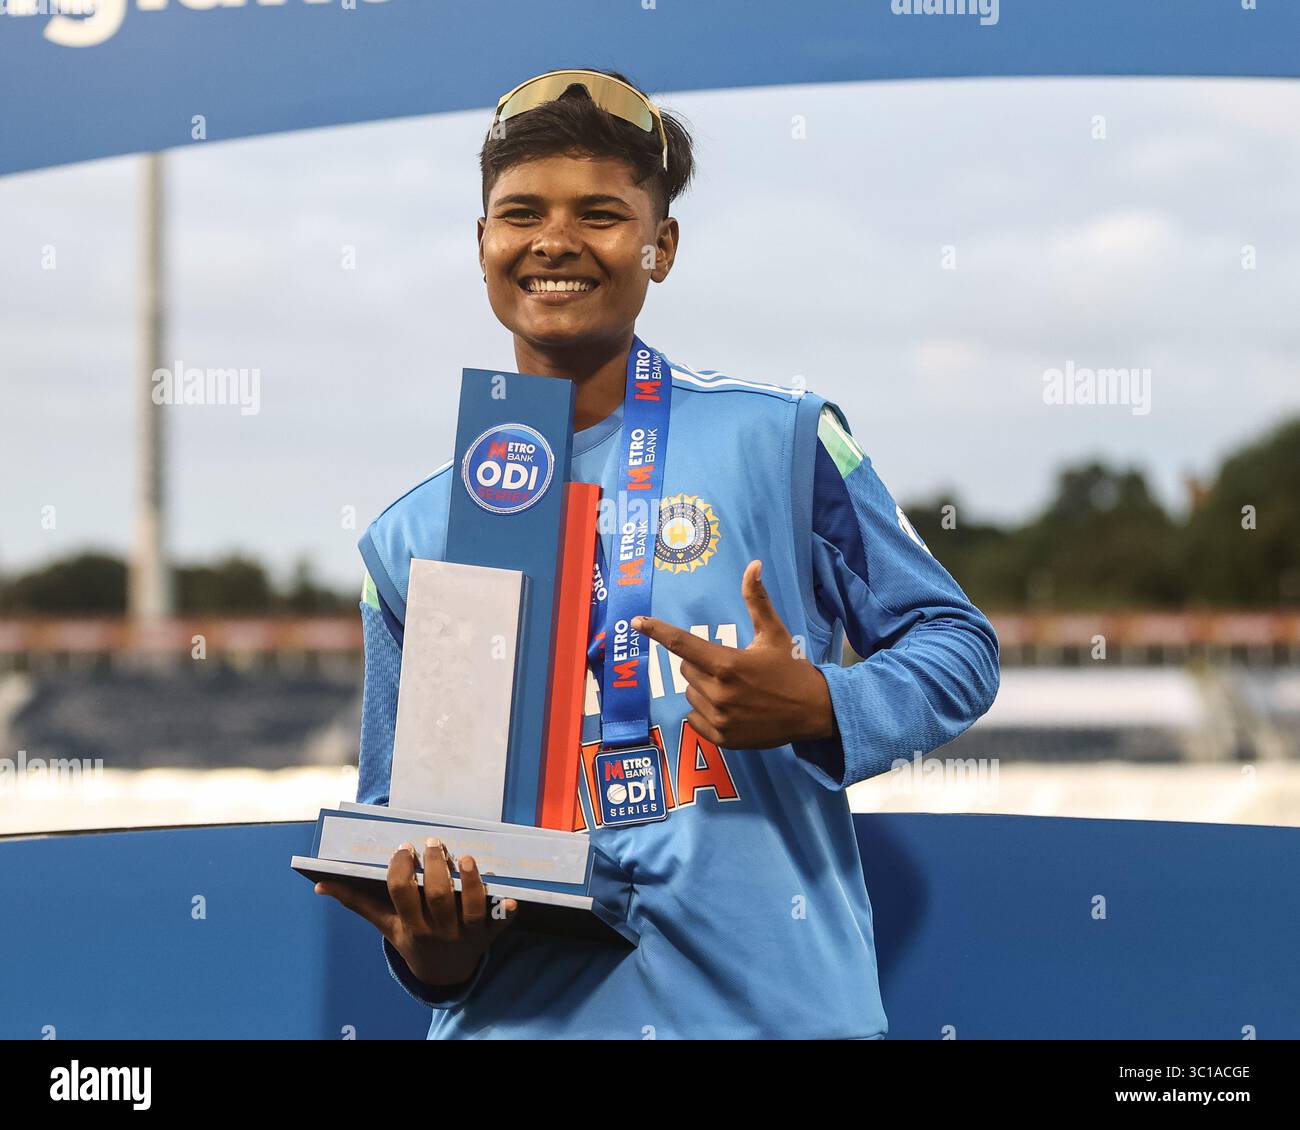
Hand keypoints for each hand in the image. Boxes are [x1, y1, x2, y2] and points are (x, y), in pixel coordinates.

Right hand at [315, 839, 516, 989]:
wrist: (442, 973)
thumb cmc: (412, 939)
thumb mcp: (385, 925)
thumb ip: (358, 903)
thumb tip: (321, 884)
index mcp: (410, 926)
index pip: (401, 893)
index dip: (401, 868)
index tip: (403, 848)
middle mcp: (438, 930)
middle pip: (438, 895)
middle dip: (435, 867)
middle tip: (433, 842)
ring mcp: (466, 933)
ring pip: (471, 906)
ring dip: (471, 881)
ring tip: (465, 857)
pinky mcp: (489, 934)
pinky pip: (501, 923)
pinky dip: (507, 912)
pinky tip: (511, 899)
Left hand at [631, 559, 837, 749]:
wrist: (813, 711)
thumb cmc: (791, 668)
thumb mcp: (774, 633)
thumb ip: (757, 600)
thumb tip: (753, 564)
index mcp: (727, 664)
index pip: (682, 644)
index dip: (657, 631)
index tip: (637, 622)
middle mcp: (719, 692)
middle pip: (686, 669)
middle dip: (701, 664)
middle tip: (729, 667)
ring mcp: (719, 718)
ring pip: (690, 694)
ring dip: (703, 689)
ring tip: (734, 690)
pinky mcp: (721, 738)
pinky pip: (693, 719)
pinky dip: (705, 712)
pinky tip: (730, 709)